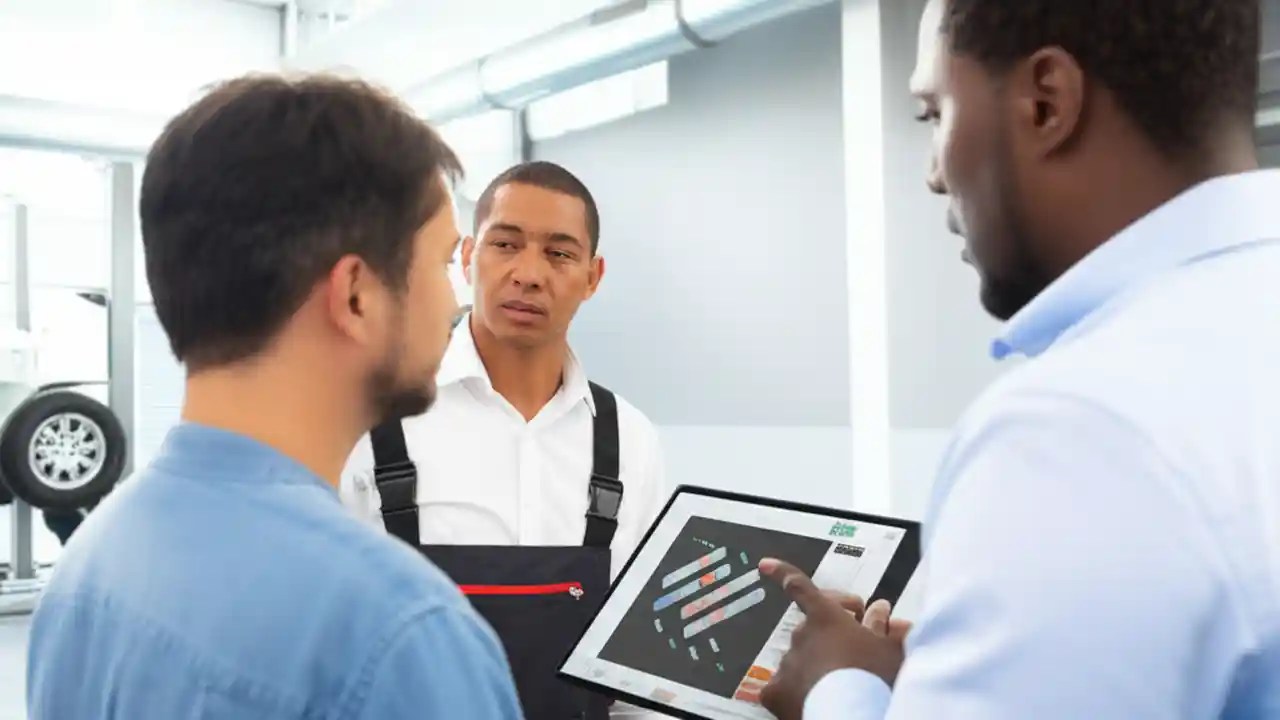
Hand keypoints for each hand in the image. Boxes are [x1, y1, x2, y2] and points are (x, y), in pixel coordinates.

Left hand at [758, 559, 911, 719]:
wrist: (854, 714)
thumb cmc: (876, 680)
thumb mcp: (893, 650)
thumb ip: (885, 626)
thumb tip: (881, 610)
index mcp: (825, 617)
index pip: (799, 586)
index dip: (782, 573)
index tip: (764, 565)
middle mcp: (800, 635)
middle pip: (809, 632)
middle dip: (827, 640)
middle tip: (850, 655)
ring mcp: (786, 664)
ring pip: (799, 662)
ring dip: (815, 669)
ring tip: (839, 686)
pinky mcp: (775, 693)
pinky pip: (781, 689)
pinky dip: (794, 694)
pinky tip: (811, 700)